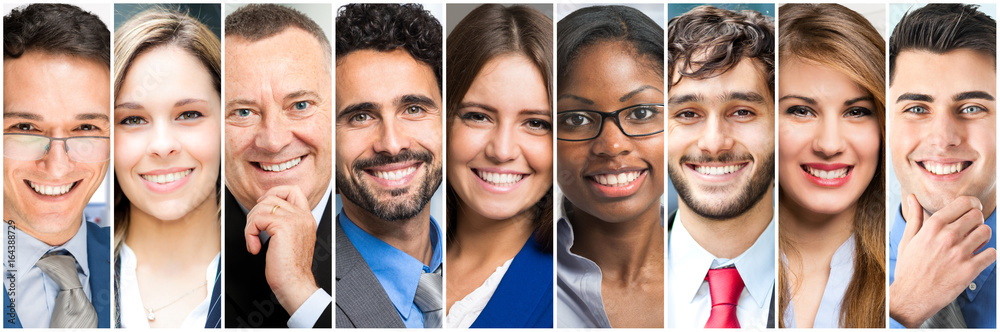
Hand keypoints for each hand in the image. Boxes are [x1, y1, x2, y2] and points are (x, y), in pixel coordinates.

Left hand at [245, 185, 319, 315]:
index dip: (274, 194)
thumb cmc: (290, 269)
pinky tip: (254, 247)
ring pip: (262, 207)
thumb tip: (263, 211)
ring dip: (251, 225)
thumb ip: (284, 223)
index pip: (293, 190)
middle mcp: (303, 216)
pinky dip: (249, 234)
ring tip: (253, 241)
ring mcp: (294, 219)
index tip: (264, 209)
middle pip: (271, 197)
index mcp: (306, 218)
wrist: (294, 284)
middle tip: (254, 231)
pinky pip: (257, 220)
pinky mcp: (283, 226)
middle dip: (255, 213)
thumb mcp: (291, 240)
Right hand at [889, 195, 995, 327]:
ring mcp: (960, 253)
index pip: (964, 203)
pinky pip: (992, 253)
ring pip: (987, 232)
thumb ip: (914, 217)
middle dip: (977, 220)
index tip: (972, 209)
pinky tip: (977, 258)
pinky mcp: (970, 269)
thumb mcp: (908, 240)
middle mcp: (947, 237)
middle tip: (972, 229)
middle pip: (978, 215)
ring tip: (974, 244)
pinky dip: (988, 255)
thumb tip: (912, 198)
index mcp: (932, 226)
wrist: (911, 297)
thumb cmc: (909, 269)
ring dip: (983, 237)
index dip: (972, 204)